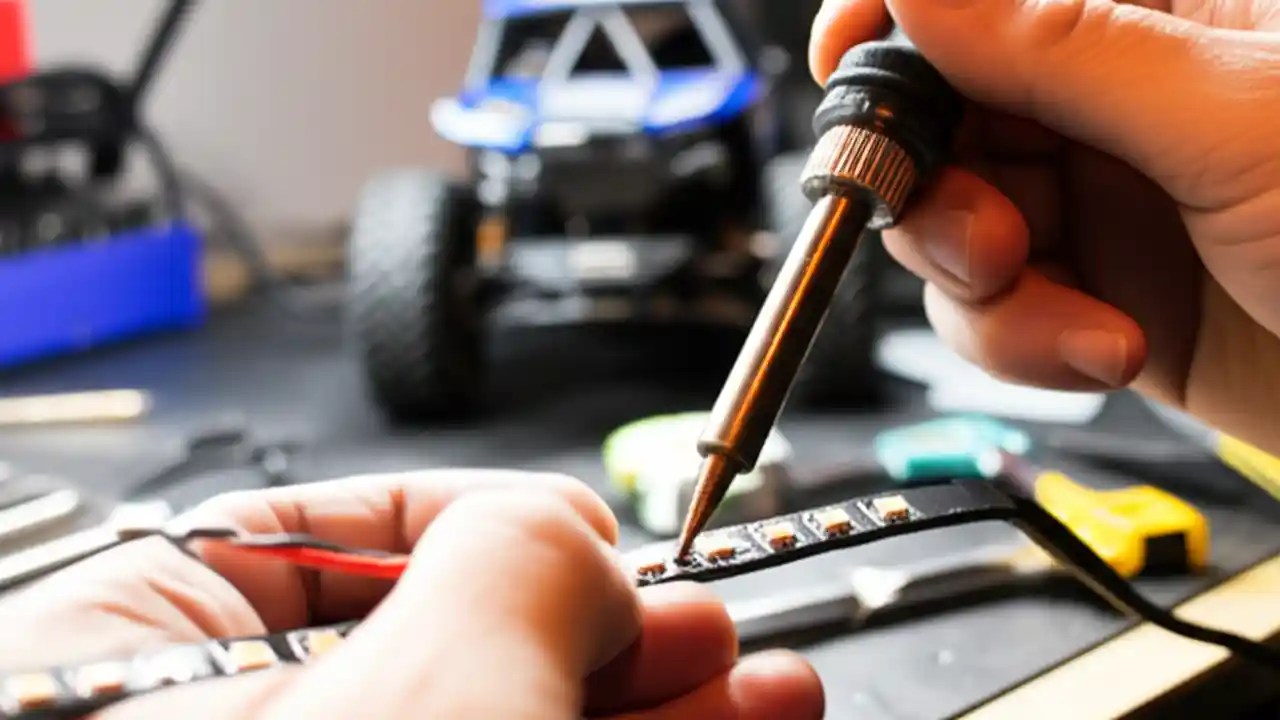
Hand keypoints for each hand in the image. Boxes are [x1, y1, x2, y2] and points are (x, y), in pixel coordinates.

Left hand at [0, 471, 823, 718]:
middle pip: (439, 648)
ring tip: (766, 688)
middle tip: (718, 626)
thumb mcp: (423, 688)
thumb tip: (579, 547)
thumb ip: (511, 563)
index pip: (304, 536)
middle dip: (609, 633)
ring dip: (651, 709)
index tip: (598, 544)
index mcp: (129, 660)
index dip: (479, 528)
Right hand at [810, 0, 1279, 452]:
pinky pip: (994, 306)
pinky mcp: (1099, 290)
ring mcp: (1106, 197)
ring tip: (1055, 303)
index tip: (851, 68)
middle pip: (946, 111)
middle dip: (934, 180)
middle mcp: (1120, 96)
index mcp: (1164, 10)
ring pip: (953, 220)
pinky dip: (1021, 339)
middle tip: (974, 228)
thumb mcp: (1232, 119)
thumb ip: (1060, 42)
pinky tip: (1100, 346)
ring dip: (981, 280)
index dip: (898, 21)